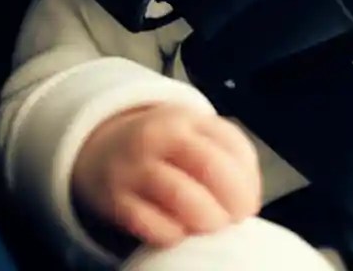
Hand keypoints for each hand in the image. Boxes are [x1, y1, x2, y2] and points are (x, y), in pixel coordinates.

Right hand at [72, 103, 262, 246]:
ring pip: (183, 197)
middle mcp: (160, 137)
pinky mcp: (116, 200)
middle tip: (236, 218)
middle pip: (211, 167)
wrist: (102, 147)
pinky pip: (154, 225)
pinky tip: (180, 232)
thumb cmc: (162, 147)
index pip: (232, 145)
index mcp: (187, 118)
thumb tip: (248, 199)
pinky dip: (175, 235)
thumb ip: (225, 154)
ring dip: (208, 219)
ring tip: (212, 226)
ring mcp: (135, 167)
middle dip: (234, 201)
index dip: (249, 180)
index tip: (250, 202)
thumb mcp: (193, 133)